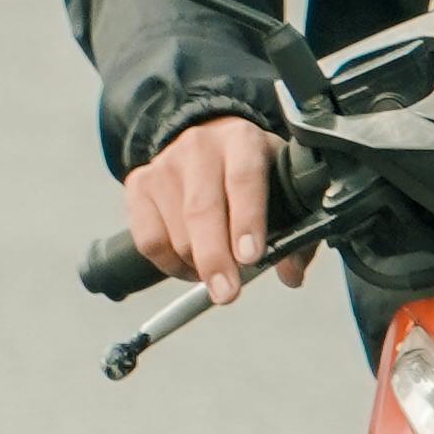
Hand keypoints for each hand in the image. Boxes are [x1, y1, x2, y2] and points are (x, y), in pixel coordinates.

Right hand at [121, 114, 307, 302]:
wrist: (208, 144)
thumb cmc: (251, 175)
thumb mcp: (282, 188)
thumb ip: (294, 234)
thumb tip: (291, 275)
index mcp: (243, 140)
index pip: (244, 178)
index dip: (247, 220)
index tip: (251, 257)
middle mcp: (200, 145)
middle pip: (202, 209)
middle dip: (215, 258)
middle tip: (227, 293)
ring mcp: (165, 164)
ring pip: (177, 232)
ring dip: (197, 266)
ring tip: (218, 271)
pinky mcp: (139, 185)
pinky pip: (150, 241)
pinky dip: (171, 265)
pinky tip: (189, 264)